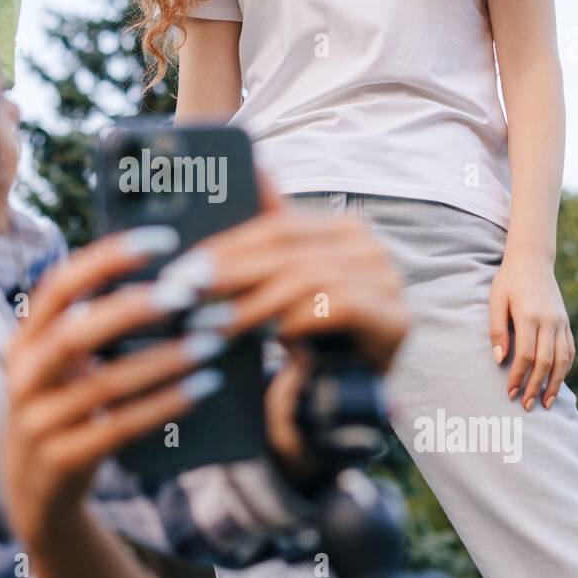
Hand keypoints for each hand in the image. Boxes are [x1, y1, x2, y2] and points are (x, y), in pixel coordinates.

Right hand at [2, 228, 224, 549]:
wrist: (34, 491)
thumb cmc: (65, 406)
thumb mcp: (60, 365)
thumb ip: (92, 326)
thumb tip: (169, 276)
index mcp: (24, 340)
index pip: (59, 286)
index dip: (107, 259)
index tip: (161, 241)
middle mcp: (23, 377)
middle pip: (77, 332)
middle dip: (134, 308)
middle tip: (187, 293)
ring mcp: (39, 421)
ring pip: (106, 384)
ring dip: (164, 360)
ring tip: (212, 343)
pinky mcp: (63, 460)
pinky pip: (120, 427)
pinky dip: (165, 404)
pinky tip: (203, 387)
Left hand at [157, 172, 410, 470]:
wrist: (349, 408)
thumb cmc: (308, 343)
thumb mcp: (278, 290)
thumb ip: (265, 240)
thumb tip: (253, 169)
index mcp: (342, 230)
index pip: (276, 226)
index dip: (226, 246)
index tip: (181, 268)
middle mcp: (369, 246)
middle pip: (287, 248)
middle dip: (228, 271)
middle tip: (184, 293)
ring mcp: (387, 281)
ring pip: (305, 277)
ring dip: (250, 302)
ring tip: (209, 323)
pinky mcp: (395, 319)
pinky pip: (335, 306)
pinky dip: (294, 322)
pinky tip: (265, 340)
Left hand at [489, 248, 574, 409]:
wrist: (532, 262)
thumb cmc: (508, 282)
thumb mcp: (496, 301)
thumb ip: (497, 330)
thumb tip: (500, 360)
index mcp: (529, 316)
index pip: (526, 355)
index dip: (518, 377)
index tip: (509, 393)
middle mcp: (549, 321)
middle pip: (545, 362)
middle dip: (536, 387)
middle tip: (526, 406)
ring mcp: (561, 322)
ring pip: (562, 359)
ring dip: (555, 383)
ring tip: (546, 403)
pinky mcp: (566, 323)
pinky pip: (569, 350)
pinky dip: (564, 369)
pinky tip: (556, 382)